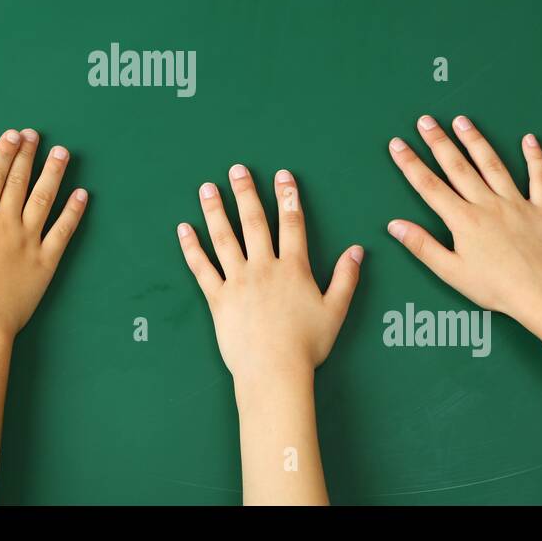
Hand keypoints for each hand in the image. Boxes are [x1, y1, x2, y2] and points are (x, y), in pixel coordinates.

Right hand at [0, 129, 87, 341]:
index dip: (4, 153)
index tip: (13, 135)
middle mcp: (6, 224)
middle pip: (20, 181)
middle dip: (28, 154)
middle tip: (36, 135)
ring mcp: (29, 240)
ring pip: (44, 198)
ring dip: (53, 172)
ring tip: (62, 152)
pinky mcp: (47, 259)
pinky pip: (64, 230)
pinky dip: (74, 211)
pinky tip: (82, 194)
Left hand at [177, 165, 360, 381]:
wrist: (274, 371)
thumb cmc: (307, 345)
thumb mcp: (336, 311)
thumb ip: (346, 278)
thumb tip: (357, 250)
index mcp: (293, 268)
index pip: (292, 224)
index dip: (288, 197)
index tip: (282, 176)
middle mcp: (263, 268)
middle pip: (254, 222)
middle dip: (246, 193)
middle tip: (237, 169)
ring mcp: (238, 281)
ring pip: (224, 238)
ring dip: (215, 211)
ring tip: (206, 188)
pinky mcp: (218, 299)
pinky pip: (201, 269)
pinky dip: (191, 248)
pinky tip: (183, 229)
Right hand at [387, 116, 541, 329]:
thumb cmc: (496, 289)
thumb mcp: (451, 272)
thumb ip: (422, 246)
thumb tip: (394, 225)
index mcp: (463, 220)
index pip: (430, 186)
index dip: (411, 164)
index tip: (398, 144)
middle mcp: (487, 205)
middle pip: (458, 167)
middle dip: (439, 142)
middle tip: (426, 120)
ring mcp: (517, 203)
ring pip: (493, 165)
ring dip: (476, 141)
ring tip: (462, 121)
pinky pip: (539, 179)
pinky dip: (535, 158)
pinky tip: (530, 140)